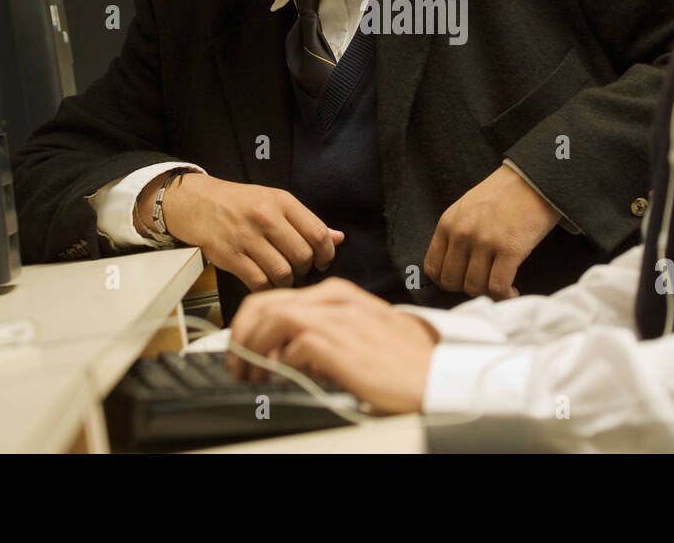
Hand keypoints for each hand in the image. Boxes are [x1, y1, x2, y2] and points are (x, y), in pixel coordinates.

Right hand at [151, 174, 343, 291]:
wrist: (198, 202)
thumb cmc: (239, 204)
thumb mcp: (275, 202)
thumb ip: (306, 222)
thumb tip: (338, 238)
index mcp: (282, 201)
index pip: (317, 233)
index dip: (326, 254)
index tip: (322, 262)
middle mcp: (265, 217)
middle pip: (302, 256)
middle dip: (304, 269)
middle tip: (298, 269)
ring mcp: (246, 237)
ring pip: (282, 272)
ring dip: (286, 281)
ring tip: (281, 276)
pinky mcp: (229, 255)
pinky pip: (259, 281)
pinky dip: (266, 288)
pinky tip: (265, 282)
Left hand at [226, 277, 438, 413]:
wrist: (436, 377)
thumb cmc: (404, 361)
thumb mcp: (363, 332)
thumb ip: (329, 331)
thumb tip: (289, 350)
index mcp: (339, 295)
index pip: (276, 297)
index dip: (251, 323)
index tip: (245, 347)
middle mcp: (335, 302)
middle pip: (266, 303)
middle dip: (242, 333)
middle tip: (238, 362)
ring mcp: (337, 321)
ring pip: (272, 320)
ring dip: (252, 349)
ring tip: (251, 374)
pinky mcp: (339, 346)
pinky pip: (291, 347)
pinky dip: (279, 364)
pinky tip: (281, 379)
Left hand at [424, 164, 560, 299]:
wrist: (534, 177)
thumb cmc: (503, 194)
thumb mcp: (467, 207)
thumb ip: (456, 234)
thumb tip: (454, 267)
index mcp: (448, 223)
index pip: (433, 268)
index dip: (447, 281)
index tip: (463, 281)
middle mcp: (462, 233)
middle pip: (452, 282)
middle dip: (467, 289)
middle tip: (484, 284)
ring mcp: (485, 241)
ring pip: (475, 287)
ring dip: (488, 294)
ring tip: (500, 288)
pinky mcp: (510, 248)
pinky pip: (498, 286)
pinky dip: (505, 295)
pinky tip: (513, 290)